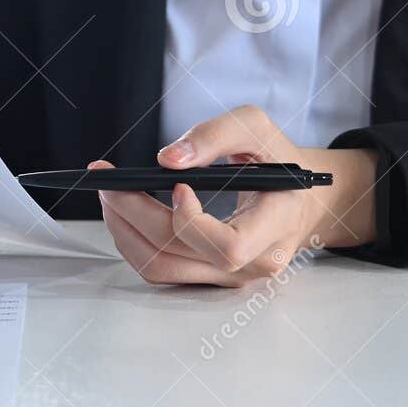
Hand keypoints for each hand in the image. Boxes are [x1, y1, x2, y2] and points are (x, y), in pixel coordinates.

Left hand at [96, 105, 378, 286]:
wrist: (299, 198)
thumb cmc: (279, 161)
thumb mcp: (259, 129)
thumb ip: (217, 134)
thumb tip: (167, 159)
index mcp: (276, 228)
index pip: (228, 247)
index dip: (191, 221)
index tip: (176, 185)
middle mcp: (253, 263)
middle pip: (178, 255)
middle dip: (133, 214)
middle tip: (109, 180)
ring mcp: (229, 277)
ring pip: (160, 269)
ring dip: (124, 231)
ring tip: (111, 194)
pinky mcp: (208, 278)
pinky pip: (161, 270)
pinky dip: (133, 240)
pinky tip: (126, 212)